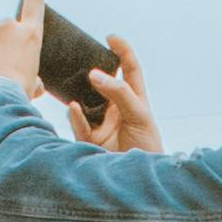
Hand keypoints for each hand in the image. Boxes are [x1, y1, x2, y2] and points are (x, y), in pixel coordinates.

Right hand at [73, 31, 163, 152]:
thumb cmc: (148, 149)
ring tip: (72, 79)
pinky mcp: (90, 141)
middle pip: (101, 82)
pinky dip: (75, 114)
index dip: (122, 51)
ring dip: (78, 91)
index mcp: (135, 100)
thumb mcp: (140, 115)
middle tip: (80, 57)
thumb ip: (119, 93)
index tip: (110, 37)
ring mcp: (102, 124)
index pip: (130, 69)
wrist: (140, 184)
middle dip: (90, 70)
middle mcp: (116, 109)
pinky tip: (74, 107)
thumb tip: (94, 74)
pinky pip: (78, 123)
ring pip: (85, 101)